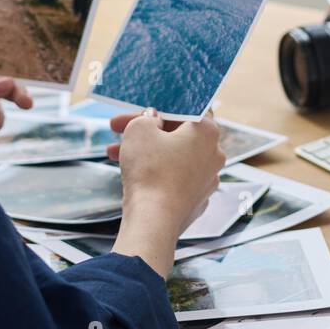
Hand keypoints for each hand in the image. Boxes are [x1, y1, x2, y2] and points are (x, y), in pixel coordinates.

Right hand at [109, 110, 224, 276]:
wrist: (153, 222)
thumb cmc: (150, 172)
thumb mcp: (139, 130)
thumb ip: (146, 118)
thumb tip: (152, 121)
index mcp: (207, 131)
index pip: (187, 108)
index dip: (159, 107)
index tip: (139, 112)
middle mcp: (214, 154)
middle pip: (178, 134)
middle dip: (146, 131)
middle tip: (117, 129)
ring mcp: (208, 180)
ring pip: (174, 157)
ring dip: (146, 152)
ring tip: (115, 154)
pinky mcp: (197, 200)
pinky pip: (176, 179)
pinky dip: (158, 174)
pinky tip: (134, 175)